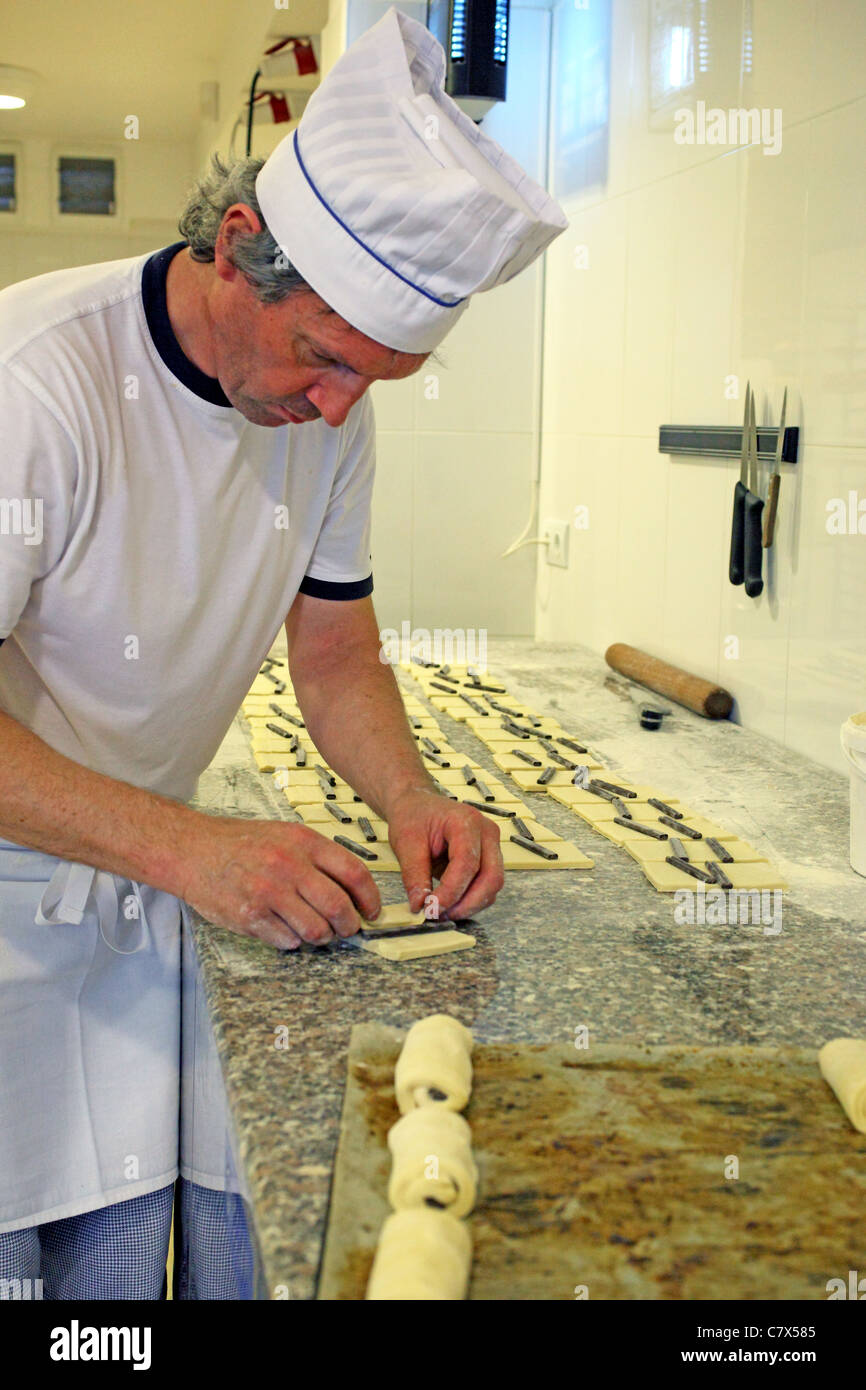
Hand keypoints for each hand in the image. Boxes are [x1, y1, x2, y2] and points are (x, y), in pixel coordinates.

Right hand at [177, 815, 380, 948]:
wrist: (193, 850)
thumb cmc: (242, 843)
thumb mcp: (285, 835)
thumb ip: (317, 857)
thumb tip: (353, 889)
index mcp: (303, 842)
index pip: (354, 872)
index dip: (370, 897)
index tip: (372, 910)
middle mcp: (289, 866)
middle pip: (339, 907)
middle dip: (350, 925)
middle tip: (347, 929)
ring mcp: (269, 893)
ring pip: (316, 930)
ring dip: (322, 937)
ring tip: (316, 931)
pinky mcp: (250, 916)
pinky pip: (287, 941)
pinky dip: (293, 941)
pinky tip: (287, 930)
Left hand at [385, 788, 504, 920]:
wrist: (418, 804)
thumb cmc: (413, 816)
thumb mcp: (405, 843)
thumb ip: (414, 875)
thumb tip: (420, 905)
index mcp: (466, 822)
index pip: (467, 863)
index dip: (451, 891)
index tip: (431, 908)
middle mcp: (486, 832)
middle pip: (491, 877)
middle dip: (467, 903)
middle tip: (440, 916)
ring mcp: (491, 844)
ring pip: (493, 885)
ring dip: (471, 904)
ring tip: (443, 912)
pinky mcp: (489, 857)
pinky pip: (487, 884)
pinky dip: (472, 899)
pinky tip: (451, 904)